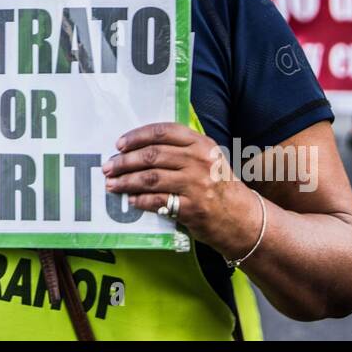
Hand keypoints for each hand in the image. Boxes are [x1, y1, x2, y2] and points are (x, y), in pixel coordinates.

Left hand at [103, 122, 262, 257]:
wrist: (243, 219)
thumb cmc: (219, 186)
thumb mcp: (207, 159)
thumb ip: (181, 150)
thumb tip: (140, 148)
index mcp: (201, 144)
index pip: (163, 132)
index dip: (137, 136)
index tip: (119, 144)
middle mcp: (199, 161)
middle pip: (152, 155)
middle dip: (125, 161)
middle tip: (109, 166)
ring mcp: (196, 184)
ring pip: (150, 178)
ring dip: (126, 181)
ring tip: (112, 184)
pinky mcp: (192, 208)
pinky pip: (157, 201)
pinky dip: (140, 200)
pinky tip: (130, 200)